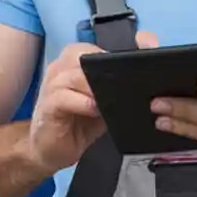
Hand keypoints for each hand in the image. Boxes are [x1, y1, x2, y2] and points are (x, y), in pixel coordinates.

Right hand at [24, 31, 159, 171]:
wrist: (48, 149)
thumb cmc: (79, 122)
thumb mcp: (105, 103)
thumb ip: (120, 88)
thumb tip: (148, 77)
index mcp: (76, 62)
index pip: (98, 48)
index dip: (124, 49)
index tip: (147, 49)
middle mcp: (62, 67)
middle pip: (84, 54)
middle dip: (108, 66)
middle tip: (129, 80)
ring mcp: (53, 85)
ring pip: (74, 74)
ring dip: (95, 85)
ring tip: (112, 97)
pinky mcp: (48, 105)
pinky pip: (63, 97)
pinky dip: (82, 101)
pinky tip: (95, 109)